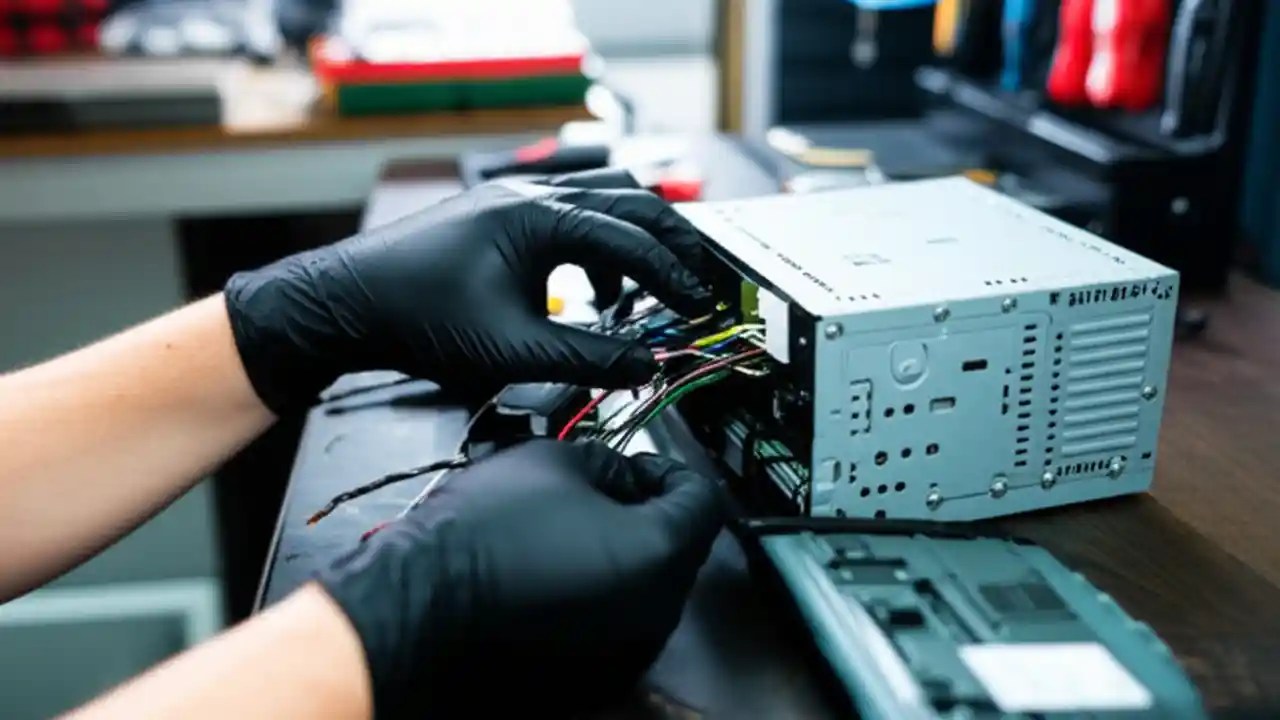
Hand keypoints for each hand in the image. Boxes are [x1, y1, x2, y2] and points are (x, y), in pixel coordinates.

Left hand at [224, 172, 710, 412]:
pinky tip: (595, 289)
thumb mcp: (513, 349)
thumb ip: (588, 358)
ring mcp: (511, 202)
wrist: (343, 304)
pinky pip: (568, 217)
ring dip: (633, 241)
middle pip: (628, 199)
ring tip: (650, 291)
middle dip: (671, 240)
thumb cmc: (416, 317)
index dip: (675, 274)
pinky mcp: (497, 220)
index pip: (633, 237)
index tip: (700, 304)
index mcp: (540, 216)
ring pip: (599, 201)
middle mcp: (530, 195)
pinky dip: (597, 247)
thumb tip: (646, 366)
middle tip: (699, 280)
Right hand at [317, 440, 723, 716]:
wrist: (422, 601)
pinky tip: (555, 575)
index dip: (670, 470)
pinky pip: (616, 624)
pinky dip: (601, 598)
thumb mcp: (557, 459)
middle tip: (601, 491)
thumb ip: (611, 463)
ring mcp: (626, 650)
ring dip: (627, 556)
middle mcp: (657, 612)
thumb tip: (625, 478)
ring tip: (571, 532)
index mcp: (660, 554)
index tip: (637, 463)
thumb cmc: (488, 528)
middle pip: (680, 548)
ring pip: (649, 589)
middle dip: (648, 513)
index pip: (703, 500)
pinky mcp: (593, 676)